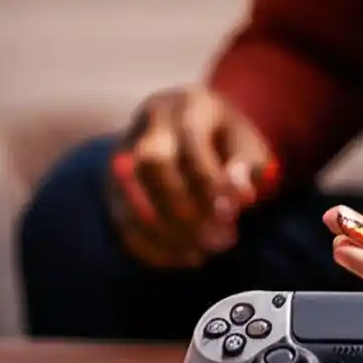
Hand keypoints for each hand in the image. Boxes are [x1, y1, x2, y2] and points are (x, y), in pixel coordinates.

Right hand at [109, 85, 276, 267]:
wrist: (198, 136)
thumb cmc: (230, 144)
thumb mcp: (250, 147)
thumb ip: (248, 167)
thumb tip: (240, 195)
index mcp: (188, 103)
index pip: (191, 141)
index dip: (209, 182)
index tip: (231, 216)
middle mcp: (149, 122)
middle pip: (151, 162)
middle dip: (183, 207)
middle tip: (219, 241)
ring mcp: (124, 151)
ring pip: (131, 193)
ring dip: (167, 232)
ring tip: (203, 254)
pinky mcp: (113, 184)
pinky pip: (122, 219)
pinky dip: (152, 247)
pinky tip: (184, 258)